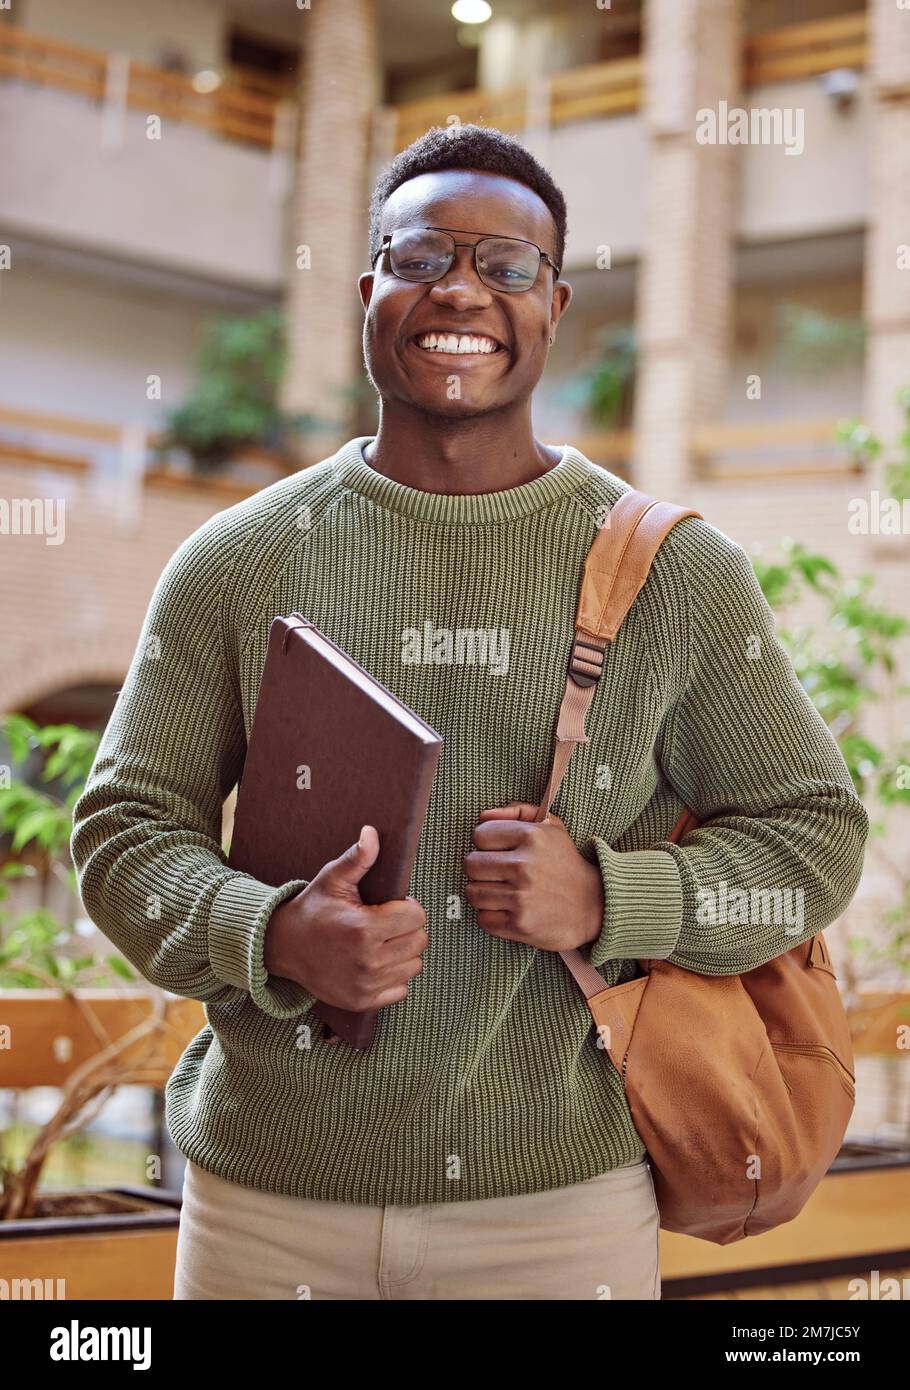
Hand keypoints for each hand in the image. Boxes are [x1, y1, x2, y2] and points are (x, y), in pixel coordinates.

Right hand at [264, 826, 427, 1010]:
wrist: (284, 947)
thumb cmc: (313, 909)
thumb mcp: (333, 879)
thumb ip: (358, 858)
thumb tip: (372, 832)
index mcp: (364, 928)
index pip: (417, 916)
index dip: (407, 906)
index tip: (390, 906)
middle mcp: (368, 961)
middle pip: (419, 941)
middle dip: (407, 928)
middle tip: (386, 922)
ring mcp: (366, 985)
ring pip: (414, 965)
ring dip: (403, 952)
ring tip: (381, 941)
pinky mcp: (363, 1001)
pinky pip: (402, 989)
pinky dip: (394, 976)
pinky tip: (376, 962)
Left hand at [464, 802, 604, 951]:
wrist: (594, 906)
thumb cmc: (565, 863)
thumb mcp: (551, 827)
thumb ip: (517, 812)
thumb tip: (483, 816)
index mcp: (531, 836)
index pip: (480, 835)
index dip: (487, 844)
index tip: (500, 851)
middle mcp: (524, 866)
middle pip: (471, 864)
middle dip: (481, 869)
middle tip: (497, 874)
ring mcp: (521, 897)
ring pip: (473, 893)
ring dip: (484, 893)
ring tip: (503, 892)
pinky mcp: (520, 924)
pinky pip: (483, 918)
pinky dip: (491, 916)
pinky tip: (507, 910)